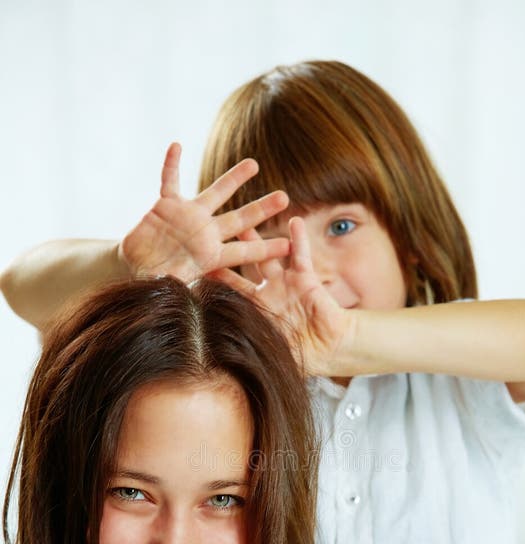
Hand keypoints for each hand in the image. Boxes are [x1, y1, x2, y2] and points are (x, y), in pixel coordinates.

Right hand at [119, 143, 289, 283]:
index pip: (244, 254)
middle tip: (284, 197)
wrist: (137, 266)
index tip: (289, 245)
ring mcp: (188, 216)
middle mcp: (205, 233)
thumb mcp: (173, 292)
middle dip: (261, 209)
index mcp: (211, 256)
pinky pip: (169, 180)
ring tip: (253, 163)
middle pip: (239, 219)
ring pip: (215, 193)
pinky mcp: (166, 204)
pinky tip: (177, 145)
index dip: (266, 249)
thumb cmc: (157, 283)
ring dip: (233, 178)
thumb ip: (186, 296)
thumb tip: (198, 319)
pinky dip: (171, 164)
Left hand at [212, 217, 352, 376]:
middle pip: (243, 268)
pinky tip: (294, 221)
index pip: (230, 292)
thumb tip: (214, 361)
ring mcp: (286, 283)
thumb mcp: (268, 352)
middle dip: (229, 253)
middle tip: (210, 235)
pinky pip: (301, 255)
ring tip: (245, 219)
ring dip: (258, 238)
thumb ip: (245, 348)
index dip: (214, 282)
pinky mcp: (306, 278)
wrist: (330, 348)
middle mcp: (268, 292)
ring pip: (268, 255)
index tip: (195, 269)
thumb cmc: (300, 353)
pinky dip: (298, 239)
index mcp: (256, 309)